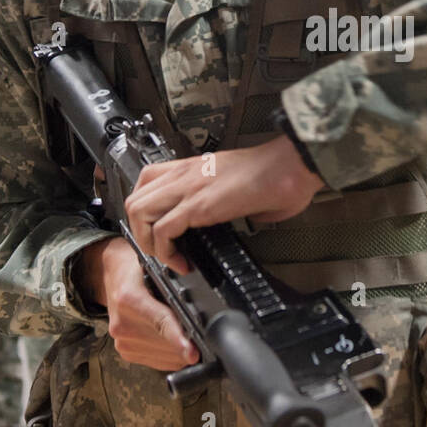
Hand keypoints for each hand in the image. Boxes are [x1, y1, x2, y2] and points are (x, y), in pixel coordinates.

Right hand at [76, 236, 199, 371]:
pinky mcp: (126, 352)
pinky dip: (172, 355)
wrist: (112, 278)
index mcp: (129, 299)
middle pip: (167, 343)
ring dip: (181, 350)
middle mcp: (122, 324)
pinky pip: (159, 362)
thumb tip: (199, 300)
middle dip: (188, 341)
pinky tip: (172, 341)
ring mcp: (122, 341)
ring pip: (166, 356)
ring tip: (182, 331)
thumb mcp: (154, 266)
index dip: (179, 339)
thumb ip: (173, 283)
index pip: (160, 322)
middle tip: (199, 331)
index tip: (192, 353)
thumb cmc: (135, 271)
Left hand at [125, 135, 324, 270]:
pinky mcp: (199, 205)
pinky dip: (166, 252)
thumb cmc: (278, 172)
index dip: (145, 209)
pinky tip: (183, 262)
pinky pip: (163, 230)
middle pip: (134, 199)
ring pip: (139, 213)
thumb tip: (248, 215)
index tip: (155, 229)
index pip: (147, 179)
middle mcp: (185, 174)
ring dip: (147, 243)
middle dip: (140, 232)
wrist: (291, 164)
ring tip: (168, 258)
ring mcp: (189, 187)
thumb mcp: (242, 184)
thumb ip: (236, 199)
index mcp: (194, 167)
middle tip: (158, 250)